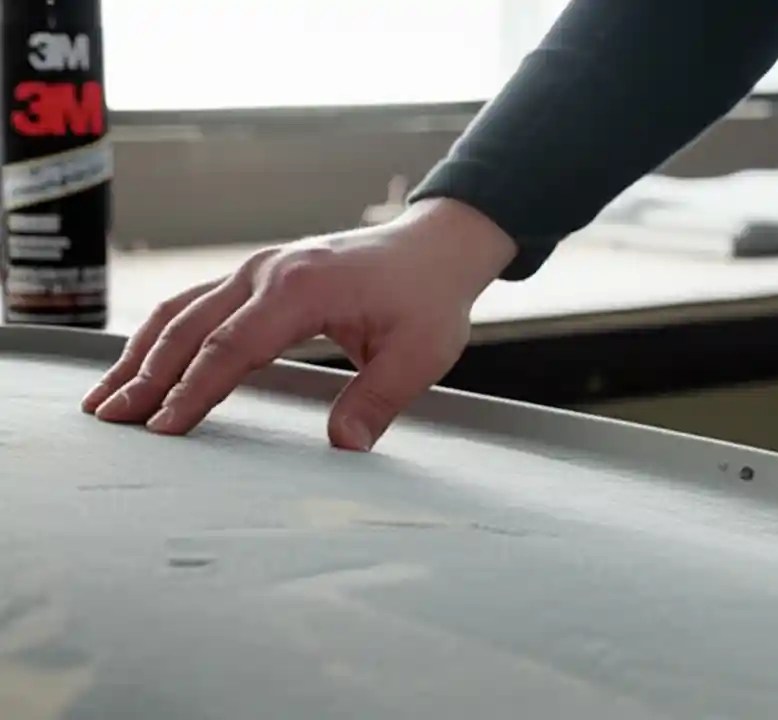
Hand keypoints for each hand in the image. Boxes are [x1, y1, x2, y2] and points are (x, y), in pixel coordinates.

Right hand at [81, 198, 516, 450]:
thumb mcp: (419, 354)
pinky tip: (140, 362)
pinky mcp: (258, 273)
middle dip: (145, 376)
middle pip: (188, 326)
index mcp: (302, 288)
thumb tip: (345, 447)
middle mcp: (267, 270)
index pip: (230, 346)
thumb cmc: (429, 298)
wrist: (437, 246)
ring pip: (181, 310)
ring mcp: (258, 267)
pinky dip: (161, 333)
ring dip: (140, 354)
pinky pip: (196, 302)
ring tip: (104, 398)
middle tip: (108, 420)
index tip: (161, 429)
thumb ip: (378, 400)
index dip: (193, 390)